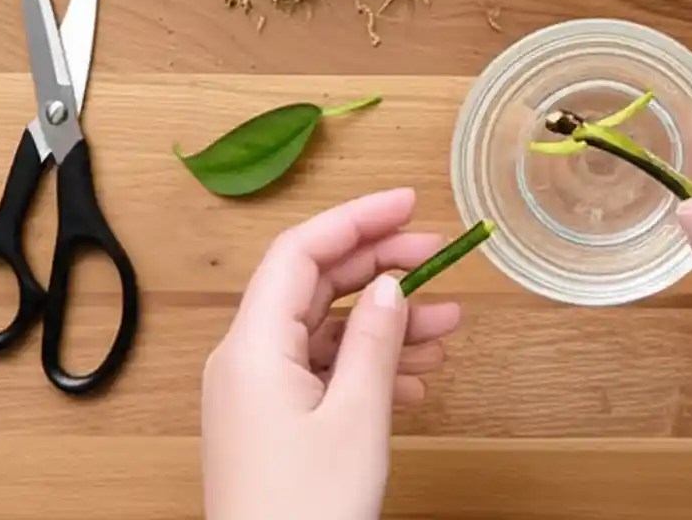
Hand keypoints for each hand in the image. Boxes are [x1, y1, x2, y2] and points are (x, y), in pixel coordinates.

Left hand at [201, 187, 461, 519]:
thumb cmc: (305, 511)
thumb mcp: (356, 417)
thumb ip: (373, 341)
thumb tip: (391, 286)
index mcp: (252, 347)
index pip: (300, 252)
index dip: (356, 219)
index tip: (408, 203)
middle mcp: (245, 360)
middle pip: (313, 285)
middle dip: (380, 268)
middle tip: (439, 258)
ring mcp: (256, 393)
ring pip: (324, 330)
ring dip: (384, 323)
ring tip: (446, 327)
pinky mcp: (271, 422)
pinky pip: (321, 371)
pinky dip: (367, 364)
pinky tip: (415, 378)